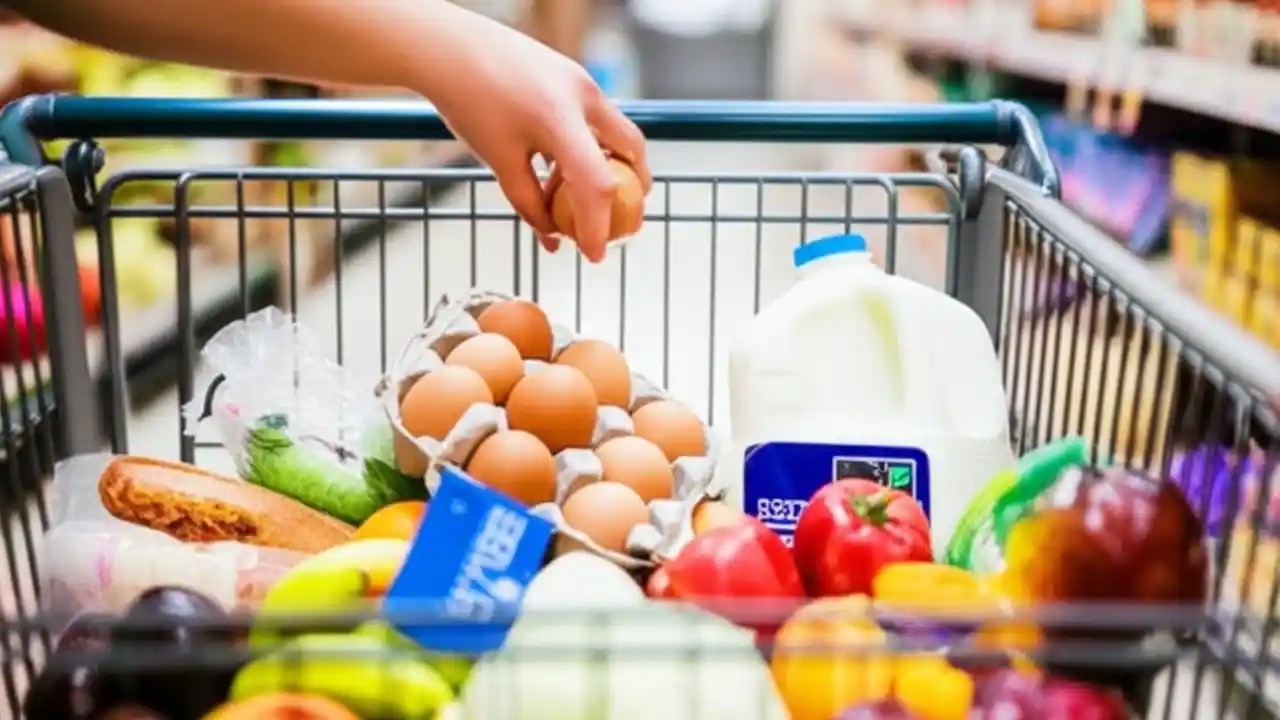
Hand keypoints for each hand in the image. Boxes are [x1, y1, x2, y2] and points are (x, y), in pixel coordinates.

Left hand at [420, 6, 650, 262]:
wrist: (447, 48)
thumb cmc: (469, 102)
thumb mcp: (499, 161)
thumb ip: (529, 203)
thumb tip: (551, 237)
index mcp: (561, 119)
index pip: (596, 183)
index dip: (599, 225)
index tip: (594, 256)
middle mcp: (582, 96)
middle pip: (631, 149)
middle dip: (632, 188)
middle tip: (621, 220)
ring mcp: (580, 82)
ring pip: (613, 133)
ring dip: (605, 167)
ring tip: (574, 200)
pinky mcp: (570, 76)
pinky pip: (592, 119)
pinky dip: (586, 146)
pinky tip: (558, 170)